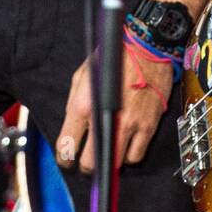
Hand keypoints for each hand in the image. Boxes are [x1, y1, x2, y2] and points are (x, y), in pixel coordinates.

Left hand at [56, 49, 173, 173]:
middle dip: (85, 164)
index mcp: (84, 106)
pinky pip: (136, 156)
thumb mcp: (83, 75)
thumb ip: (75, 104)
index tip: (66, 160)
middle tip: (87, 160)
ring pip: (115, 164)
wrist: (146, 46)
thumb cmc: (113, 57)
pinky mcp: (148, 126)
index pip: (67, 147)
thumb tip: (73, 127)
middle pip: (90, 163)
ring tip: (109, 150)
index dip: (64, 158)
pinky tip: (127, 144)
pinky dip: (130, 155)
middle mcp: (106, 120)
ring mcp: (129, 125)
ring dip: (109, 161)